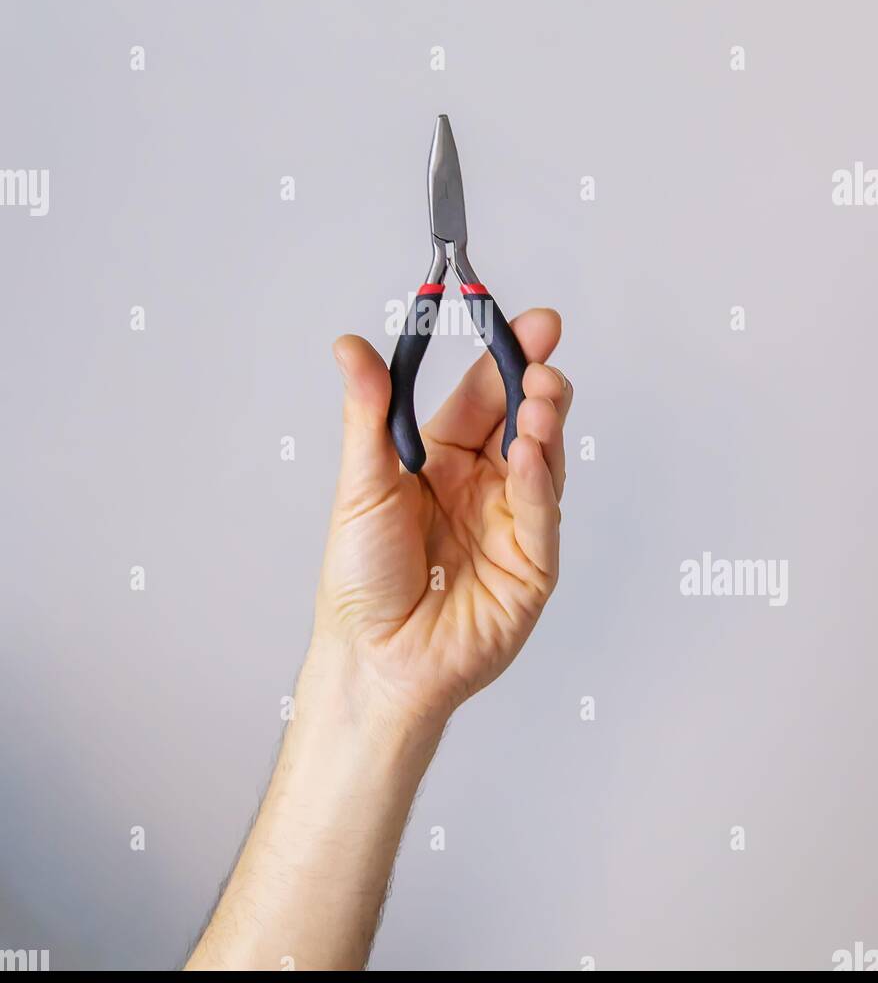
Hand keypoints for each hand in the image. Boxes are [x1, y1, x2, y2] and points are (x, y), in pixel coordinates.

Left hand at [307, 307, 571, 735]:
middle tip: (541, 354)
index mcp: (442, 460)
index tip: (528, 321)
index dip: (505, 356)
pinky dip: (540, 479)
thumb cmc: (361, 580)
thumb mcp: (360, 484)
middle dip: (536, 383)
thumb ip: (369, 411)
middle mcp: (483, 486)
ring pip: (543, 460)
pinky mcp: (533, 566)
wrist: (372, 660)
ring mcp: (512, 524)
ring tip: (538, 398)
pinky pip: (542, 513)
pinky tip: (531, 450)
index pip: (483, 395)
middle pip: (522, 419)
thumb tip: (350, 345)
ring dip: (543, 424)